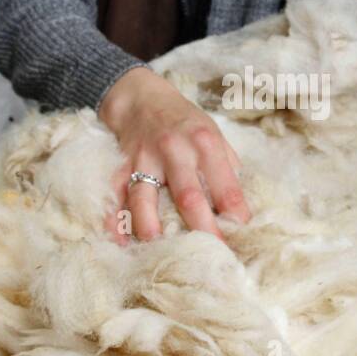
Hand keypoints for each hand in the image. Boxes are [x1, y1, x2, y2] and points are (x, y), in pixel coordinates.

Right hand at [97, 66, 251, 245]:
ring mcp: (144, 158)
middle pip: (188, 196)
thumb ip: (226, 168)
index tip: (243, 234)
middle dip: (202, 229)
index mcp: (205, 143)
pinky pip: (114, 194)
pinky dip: (113, 218)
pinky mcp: (121, 165)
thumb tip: (240, 208)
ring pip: (145, 197)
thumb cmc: (185, 122)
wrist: (141, 97)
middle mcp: (175, 150)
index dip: (236, 213)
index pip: (226, 184)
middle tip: (212, 258)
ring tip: (159, 250)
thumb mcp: (214, 134)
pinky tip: (118, 240)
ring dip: (151, 226)